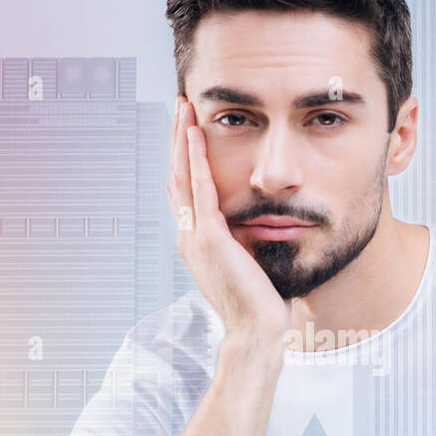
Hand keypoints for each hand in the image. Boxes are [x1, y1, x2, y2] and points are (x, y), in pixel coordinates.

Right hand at [167, 96, 290, 341]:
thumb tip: (260, 224)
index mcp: (195, 241)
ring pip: (181, 176)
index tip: (187, 127)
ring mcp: (194, 236)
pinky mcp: (209, 238)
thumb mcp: (248, 264)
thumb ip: (245, 242)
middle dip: (176, 138)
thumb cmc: (259, 305)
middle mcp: (188, 235)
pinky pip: (200, 189)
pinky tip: (195, 133)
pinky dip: (195, 159)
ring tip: (182, 106)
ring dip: (180, 138)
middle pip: (175, 175)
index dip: (182, 157)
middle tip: (178, 104)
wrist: (256, 332)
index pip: (184, 189)